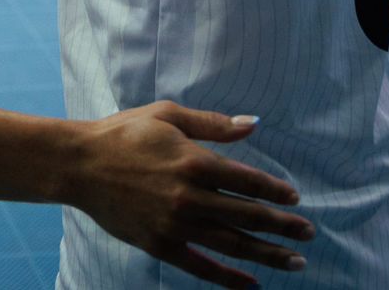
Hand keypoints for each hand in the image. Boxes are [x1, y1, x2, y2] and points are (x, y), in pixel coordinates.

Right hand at [69, 103, 314, 289]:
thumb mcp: (167, 115)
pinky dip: (228, 277)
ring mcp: (175, 224)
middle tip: (309, 235)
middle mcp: (189, 196)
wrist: (79, 164)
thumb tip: (253, 125)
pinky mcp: (159, 244)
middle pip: (248, 216)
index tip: (294, 200)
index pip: (248, 181)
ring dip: (267, 254)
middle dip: (283, 227)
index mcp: (193, 161)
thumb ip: (212, 123)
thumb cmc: (123, 134)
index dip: (276, 192)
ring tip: (294, 261)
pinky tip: (250, 282)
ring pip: (232, 244)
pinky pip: (201, 266)